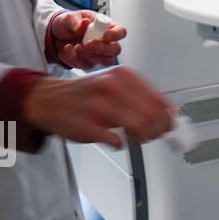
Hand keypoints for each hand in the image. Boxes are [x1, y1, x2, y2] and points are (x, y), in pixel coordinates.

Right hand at [23, 67, 175, 148]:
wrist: (48, 99)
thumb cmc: (85, 94)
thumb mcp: (115, 85)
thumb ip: (142, 97)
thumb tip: (170, 114)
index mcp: (123, 76)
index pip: (159, 102)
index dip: (167, 120)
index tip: (168, 128)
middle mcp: (112, 87)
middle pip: (152, 117)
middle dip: (156, 131)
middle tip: (149, 135)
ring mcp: (99, 106)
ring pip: (139, 129)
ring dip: (140, 138)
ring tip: (131, 136)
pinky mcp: (87, 126)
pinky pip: (117, 141)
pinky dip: (119, 144)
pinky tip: (112, 138)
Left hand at [50, 10, 127, 69]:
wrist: (56, 36)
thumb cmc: (68, 24)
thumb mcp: (68, 17)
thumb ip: (75, 20)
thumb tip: (84, 23)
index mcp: (106, 26)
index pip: (120, 31)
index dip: (116, 35)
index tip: (105, 36)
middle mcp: (106, 42)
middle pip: (115, 50)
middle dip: (102, 48)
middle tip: (88, 43)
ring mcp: (99, 54)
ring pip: (105, 61)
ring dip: (90, 55)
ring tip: (76, 47)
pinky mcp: (90, 62)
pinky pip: (88, 65)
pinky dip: (77, 58)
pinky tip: (69, 48)